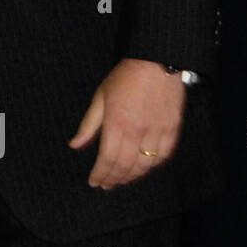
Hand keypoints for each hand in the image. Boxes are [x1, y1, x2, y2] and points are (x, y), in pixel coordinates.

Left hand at [69, 58, 185, 189]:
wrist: (156, 62)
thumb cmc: (125, 78)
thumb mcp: (100, 98)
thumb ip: (88, 125)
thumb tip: (75, 145)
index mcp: (116, 124)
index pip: (107, 159)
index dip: (100, 174)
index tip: (94, 181)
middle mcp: (137, 132)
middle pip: (125, 166)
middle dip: (113, 179)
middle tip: (106, 185)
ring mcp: (157, 132)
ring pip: (144, 165)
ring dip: (132, 177)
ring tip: (121, 180)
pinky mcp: (172, 130)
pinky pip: (163, 156)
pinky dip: (152, 166)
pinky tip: (143, 169)